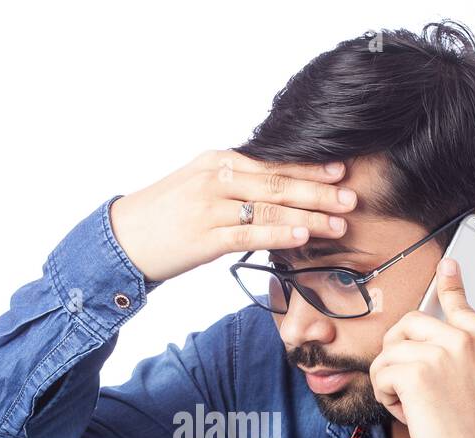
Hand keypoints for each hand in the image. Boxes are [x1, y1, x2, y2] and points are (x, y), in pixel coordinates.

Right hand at [108, 149, 357, 283]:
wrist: (123, 238)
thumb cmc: (164, 216)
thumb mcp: (199, 186)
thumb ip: (234, 183)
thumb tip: (275, 189)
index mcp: (218, 161)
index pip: (272, 161)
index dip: (310, 166)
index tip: (341, 169)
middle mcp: (216, 177)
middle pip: (277, 181)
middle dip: (318, 190)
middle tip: (351, 196)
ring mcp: (210, 206)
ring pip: (269, 207)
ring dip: (308, 215)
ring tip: (339, 223)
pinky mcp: (205, 237)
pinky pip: (250, 233)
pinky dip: (279, 233)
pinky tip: (302, 235)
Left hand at [368, 256, 474, 437]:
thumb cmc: (474, 428)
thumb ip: (461, 350)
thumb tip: (422, 332)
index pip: (459, 301)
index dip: (449, 284)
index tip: (447, 264)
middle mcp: (465, 337)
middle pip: (407, 323)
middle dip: (398, 353)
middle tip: (413, 386)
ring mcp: (441, 352)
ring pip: (388, 352)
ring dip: (392, 382)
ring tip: (416, 406)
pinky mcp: (416, 372)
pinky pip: (379, 373)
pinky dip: (386, 398)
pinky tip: (409, 413)